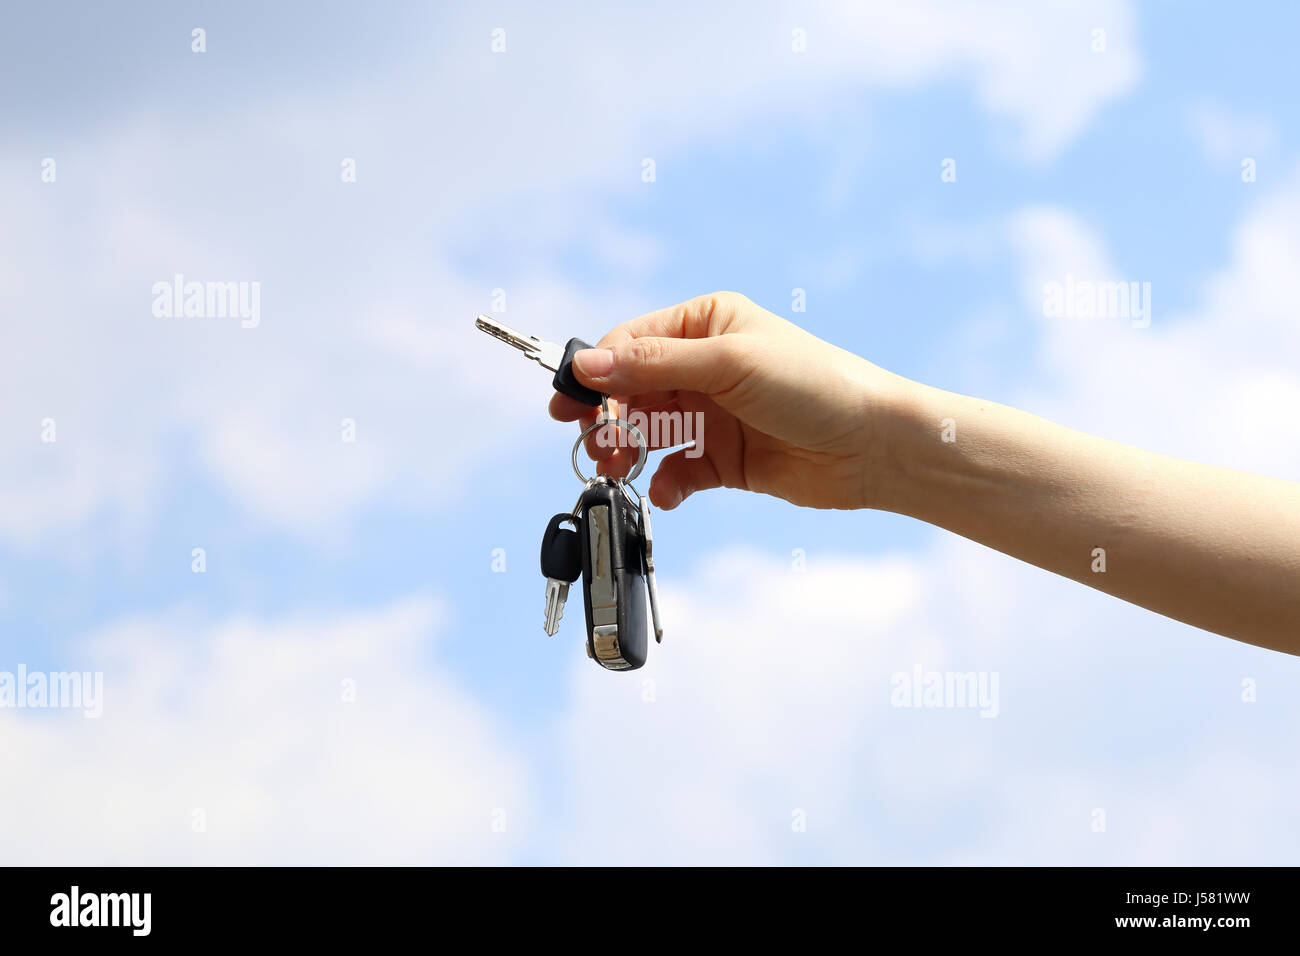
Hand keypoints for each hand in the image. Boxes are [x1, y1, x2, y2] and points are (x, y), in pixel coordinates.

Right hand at [548, 292, 903, 510]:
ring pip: (648, 432)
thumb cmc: (814, 386)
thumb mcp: (729, 364)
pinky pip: (676, 470)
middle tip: (589, 440)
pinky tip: (666, 491)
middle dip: (607, 416)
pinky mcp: (724, 460)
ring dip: (628, 450)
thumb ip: (654, 366)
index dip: (598, 372)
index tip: (572, 403)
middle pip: (631, 391)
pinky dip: (665, 483)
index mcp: (705, 324)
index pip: (631, 343)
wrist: (874, 447)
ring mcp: (713, 415)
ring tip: (620, 467)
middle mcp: (704, 367)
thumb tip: (588, 364)